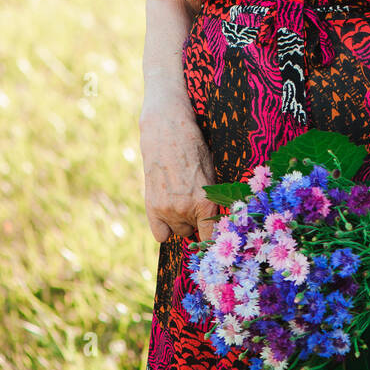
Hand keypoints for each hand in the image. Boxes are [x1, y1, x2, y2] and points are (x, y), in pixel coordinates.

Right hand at [139, 96, 218, 241]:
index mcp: (206, 202)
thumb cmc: (194, 149)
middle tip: (194, 202)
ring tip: (181, 200)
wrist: (167, 133)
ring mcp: (167, 210)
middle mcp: (186, 210)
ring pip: (179, 231)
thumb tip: (217, 220)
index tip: (213, 234)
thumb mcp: (212, 173)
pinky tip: (168, 212)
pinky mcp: (152, 207)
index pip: (211, 235)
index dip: (213, 236)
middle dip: (196, 221)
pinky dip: (165, 227)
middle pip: (194, 232)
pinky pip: (161, 235)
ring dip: (182, 222)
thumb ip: (213, 200)